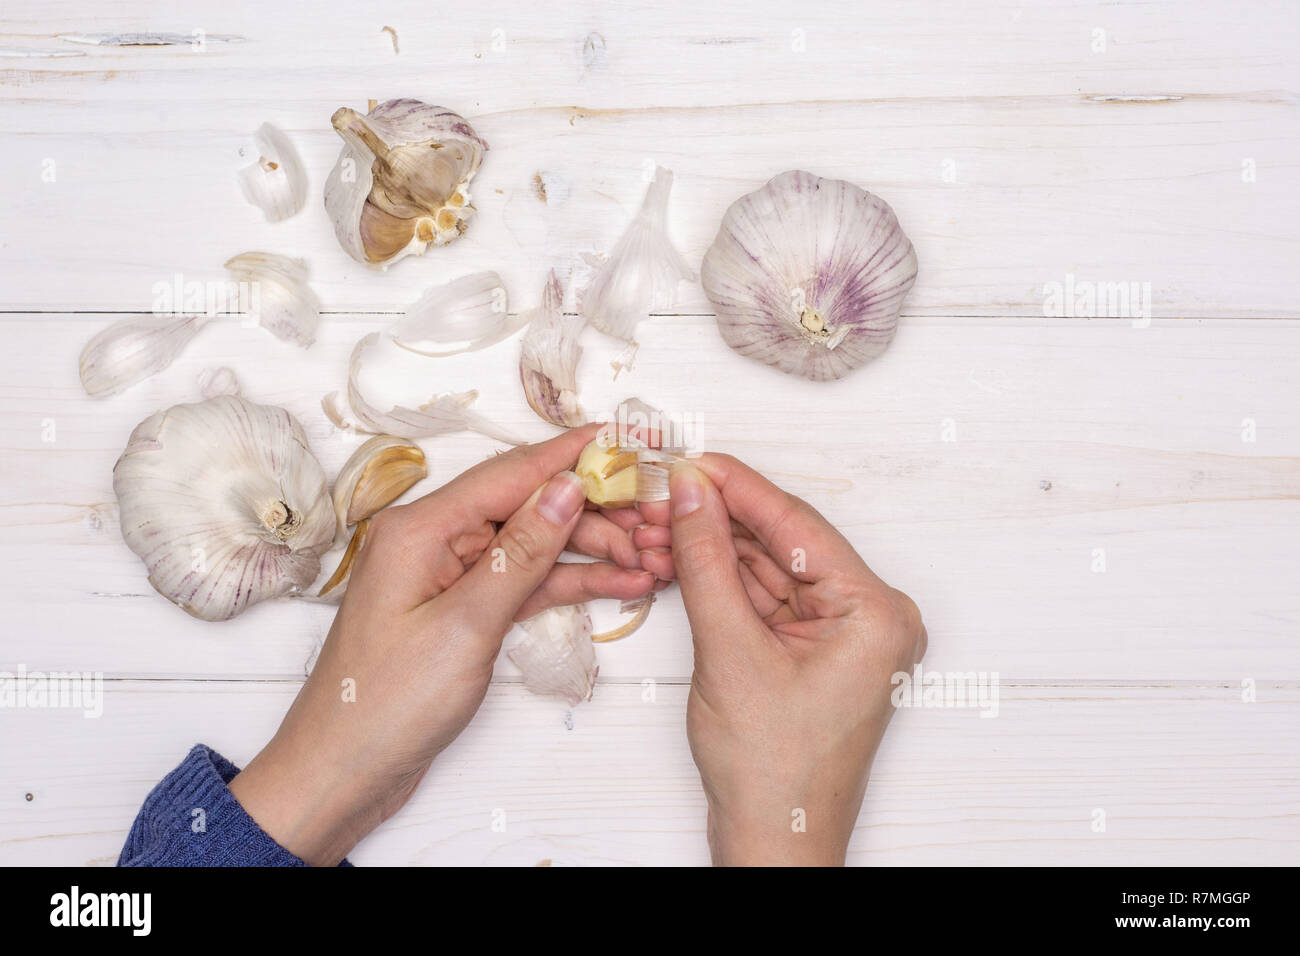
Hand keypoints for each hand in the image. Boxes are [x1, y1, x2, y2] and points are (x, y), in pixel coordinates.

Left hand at [229, 424, 656, 864]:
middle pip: (527, 505)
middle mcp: (434, 541)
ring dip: (590, 550)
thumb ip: (521, 554)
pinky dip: (567, 583)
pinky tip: (618, 584)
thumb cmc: (384, 705)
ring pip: (533, 545)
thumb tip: (564, 488)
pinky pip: (524, 582)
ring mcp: (449, 576)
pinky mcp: (462, 612)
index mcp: (421, 528)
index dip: (572, 455)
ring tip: (651, 556)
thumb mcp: (465, 625)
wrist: (341, 774)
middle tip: (655, 517)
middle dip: (594, 510)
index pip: (511, 474)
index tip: (627, 440)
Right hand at [636, 456, 925, 865]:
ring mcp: (841, 635)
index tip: (690, 459)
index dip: (737, 487)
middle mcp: (869, 617)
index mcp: (875, 614)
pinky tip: (682, 555)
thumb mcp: (729, 652)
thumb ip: (706, 562)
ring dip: (714, 547)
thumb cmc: (773, 773)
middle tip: (663, 487)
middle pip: (783, 542)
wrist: (772, 845)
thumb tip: (689, 493)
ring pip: (768, 568)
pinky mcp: (812, 651)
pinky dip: (723, 580)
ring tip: (658, 520)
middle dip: (718, 517)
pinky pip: (764, 598)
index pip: (797, 526)